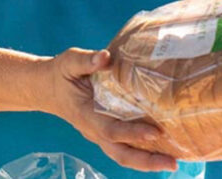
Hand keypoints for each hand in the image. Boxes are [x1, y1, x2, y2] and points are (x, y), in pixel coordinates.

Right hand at [44, 48, 177, 172]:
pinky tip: (164, 149)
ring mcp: (99, 134)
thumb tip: (105, 57)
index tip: (156, 132)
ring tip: (174, 162)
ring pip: (124, 155)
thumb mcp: (70, 62)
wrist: (47, 88)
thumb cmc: (61, 73)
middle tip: (173, 164)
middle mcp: (94, 130)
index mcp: (86, 115)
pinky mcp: (106, 132)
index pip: (111, 129)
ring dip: (148, 161)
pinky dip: (143, 152)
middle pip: (121, 154)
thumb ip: (87, 60)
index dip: (132, 133)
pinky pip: (125, 147)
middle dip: (147, 161)